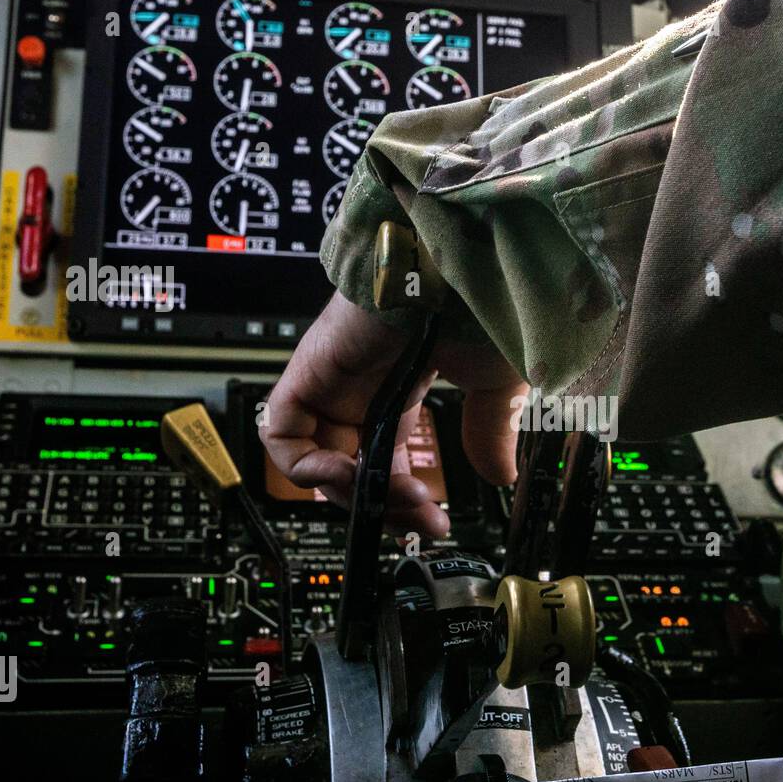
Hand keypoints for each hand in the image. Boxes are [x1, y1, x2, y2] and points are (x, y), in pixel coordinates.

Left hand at [260, 292, 527, 537]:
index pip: (383, 456)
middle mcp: (361, 384)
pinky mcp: (309, 370)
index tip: (433, 519)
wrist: (464, 262)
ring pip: (317, 459)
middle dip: (382, 505)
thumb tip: (500, 475)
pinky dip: (307, 467)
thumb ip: (489, 431)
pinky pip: (282, 434)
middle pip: (350, 466)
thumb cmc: (483, 303)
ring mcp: (333, 379)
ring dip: (352, 493)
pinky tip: (350, 473)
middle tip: (419, 519)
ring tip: (390, 497)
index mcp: (399, 384)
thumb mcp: (494, 383)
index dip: (402, 496)